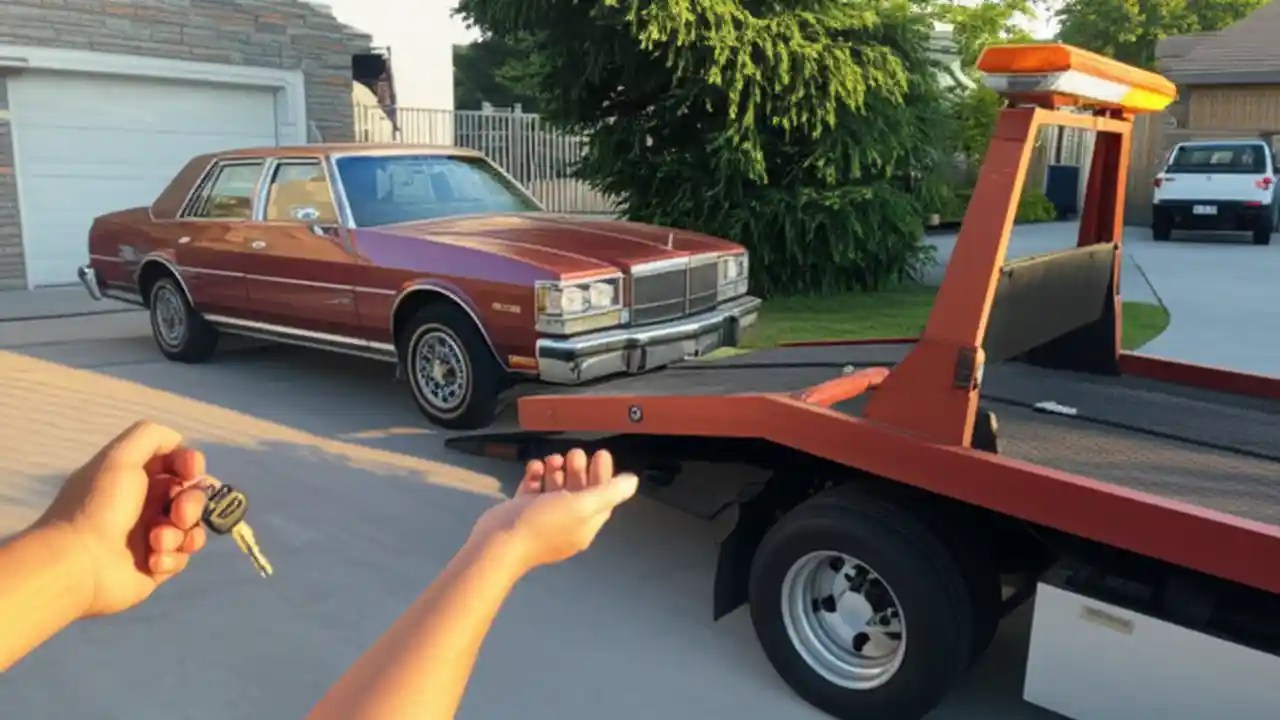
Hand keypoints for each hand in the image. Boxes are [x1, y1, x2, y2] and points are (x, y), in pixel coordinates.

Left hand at [33, 420, 211, 617]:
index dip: (190, 464)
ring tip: (156, 541)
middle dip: (192, 503)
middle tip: (178, 514)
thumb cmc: (99, 507)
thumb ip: (150, 435)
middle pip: (192, 495)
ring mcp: (151, 537)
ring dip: (181, 533)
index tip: (190, 472)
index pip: (178, 464)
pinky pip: (181, 557)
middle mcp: (145, 505)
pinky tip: (150, 561)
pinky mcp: (155, 566)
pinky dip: (170, 557)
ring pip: (191, 528)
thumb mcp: (119, 458)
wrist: (78, 565)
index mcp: (135, 478)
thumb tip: (178, 441)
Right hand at [471, 448, 638, 571]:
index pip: (601, 498)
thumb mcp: (582, 506)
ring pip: (555, 488)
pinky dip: (535, 476)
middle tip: (574, 453)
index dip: (604, 475)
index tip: (601, 454)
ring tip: (553, 458)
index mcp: (584, 525)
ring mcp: (542, 517)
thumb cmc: (544, 524)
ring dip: (556, 470)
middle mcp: (565, 522)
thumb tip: (634, 482)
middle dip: (578, 469)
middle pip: (578, 491)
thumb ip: (609, 492)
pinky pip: (533, 488)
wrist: (498, 542)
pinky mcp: (521, 510)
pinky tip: (534, 467)